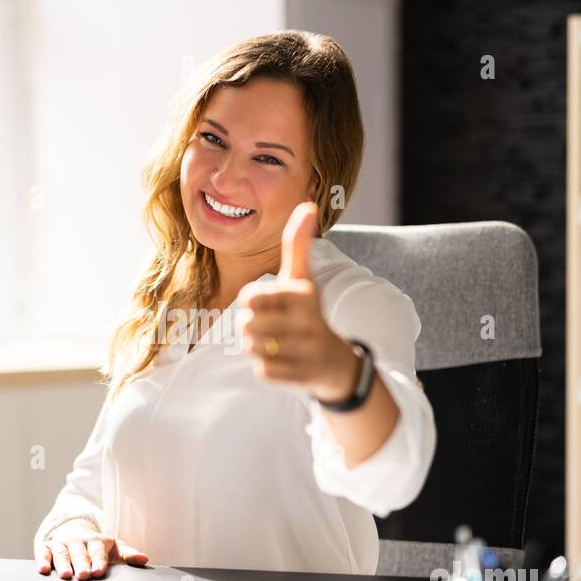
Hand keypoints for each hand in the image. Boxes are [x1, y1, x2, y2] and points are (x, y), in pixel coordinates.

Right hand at [35, 518, 148, 580]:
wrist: (73, 530)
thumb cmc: (96, 546)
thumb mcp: (114, 547)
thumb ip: (128, 554)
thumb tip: (144, 559)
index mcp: (96, 542)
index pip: (98, 551)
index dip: (98, 561)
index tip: (99, 571)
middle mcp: (78, 541)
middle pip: (80, 553)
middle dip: (81, 564)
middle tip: (83, 575)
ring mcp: (62, 544)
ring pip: (62, 553)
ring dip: (63, 564)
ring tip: (65, 575)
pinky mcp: (47, 547)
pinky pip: (43, 553)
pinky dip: (43, 561)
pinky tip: (43, 570)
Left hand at [237, 202, 360, 402]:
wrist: (335, 360)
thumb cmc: (308, 312)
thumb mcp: (304, 278)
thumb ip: (298, 244)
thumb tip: (308, 205)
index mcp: (304, 293)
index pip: (249, 296)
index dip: (250, 301)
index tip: (268, 302)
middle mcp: (309, 320)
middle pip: (246, 324)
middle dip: (251, 326)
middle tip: (270, 326)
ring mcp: (307, 350)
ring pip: (252, 348)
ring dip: (258, 347)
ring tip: (278, 343)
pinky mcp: (301, 376)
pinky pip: (263, 371)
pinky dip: (268, 368)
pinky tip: (285, 361)